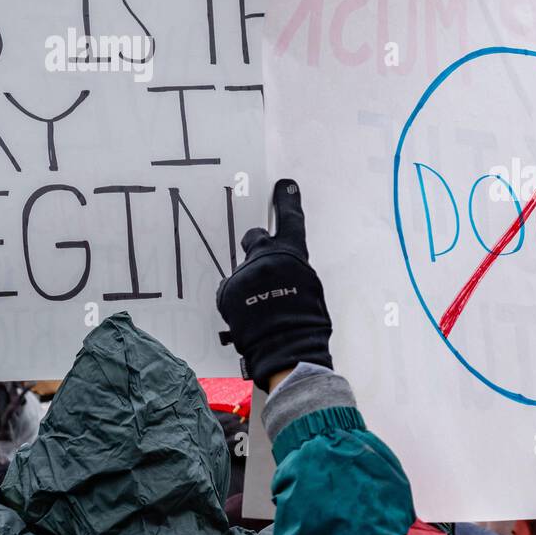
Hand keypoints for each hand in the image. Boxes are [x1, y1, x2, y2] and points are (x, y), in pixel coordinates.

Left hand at [217, 178, 332, 388]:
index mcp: (291, 255)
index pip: (291, 220)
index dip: (288, 202)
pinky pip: (232, 291)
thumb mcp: (309, 289)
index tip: (284, 186)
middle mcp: (264, 258)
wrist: (284, 348)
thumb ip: (293, 271)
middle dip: (257, 245)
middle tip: (263, 265)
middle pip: (254, 238)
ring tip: (260, 310)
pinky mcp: (226, 291)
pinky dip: (238, 301)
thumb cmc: (307, 322)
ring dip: (249, 284)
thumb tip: (283, 271)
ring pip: (244, 272)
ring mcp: (243, 274)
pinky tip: (249, 317)